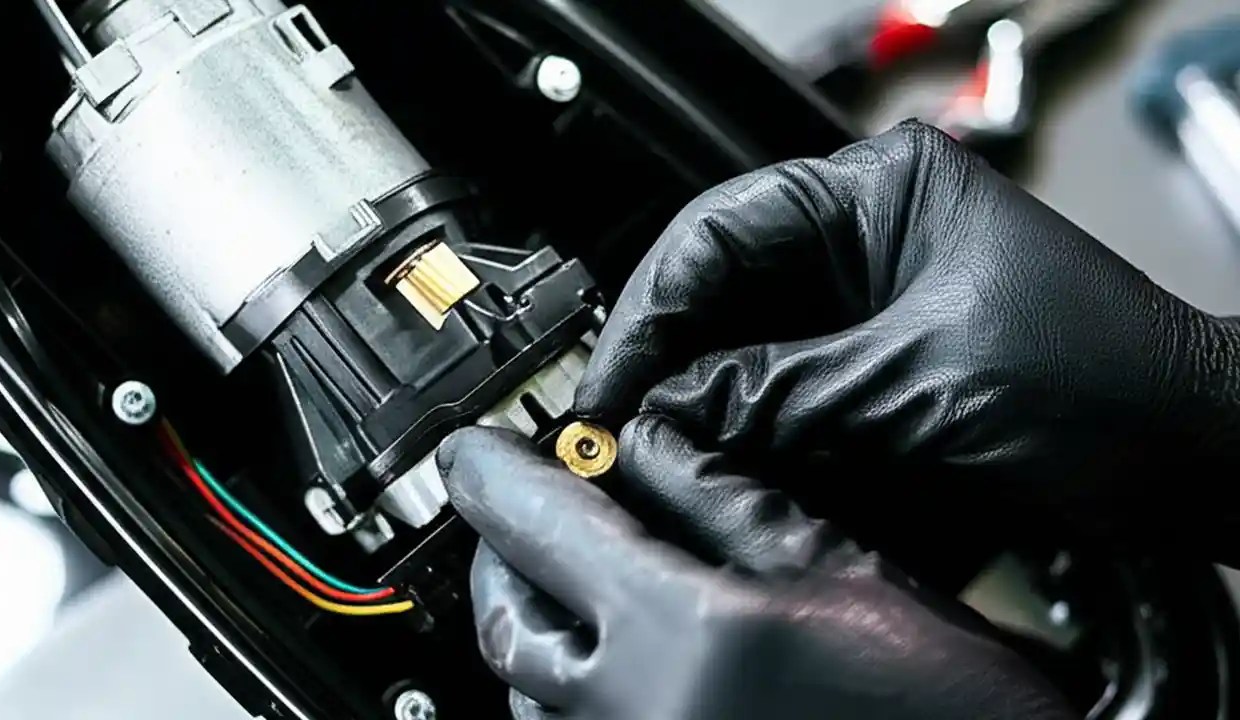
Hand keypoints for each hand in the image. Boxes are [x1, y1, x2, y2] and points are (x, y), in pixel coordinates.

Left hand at [437, 421, 1075, 719]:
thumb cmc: (956, 714)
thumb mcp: (846, 572)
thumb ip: (730, 499)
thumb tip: (656, 445)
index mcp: (681, 636)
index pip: (544, 525)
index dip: (495, 473)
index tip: (471, 448)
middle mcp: (630, 714)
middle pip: (507, 621)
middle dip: (501, 554)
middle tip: (524, 507)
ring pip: (525, 692)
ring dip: (532, 622)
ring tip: (567, 574)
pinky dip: (567, 687)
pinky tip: (613, 658)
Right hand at [574, 120, 1239, 545]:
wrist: (1193, 455)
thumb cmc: (1108, 382)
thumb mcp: (917, 383)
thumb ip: (779, 393)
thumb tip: (670, 410)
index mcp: (878, 188)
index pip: (719, 230)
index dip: (653, 310)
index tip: (614, 381)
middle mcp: (867, 235)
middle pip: (724, 286)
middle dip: (671, 358)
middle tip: (620, 421)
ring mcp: (871, 301)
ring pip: (747, 340)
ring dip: (703, 394)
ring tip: (658, 445)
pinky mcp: (879, 362)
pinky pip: (787, 383)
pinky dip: (749, 422)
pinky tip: (719, 453)